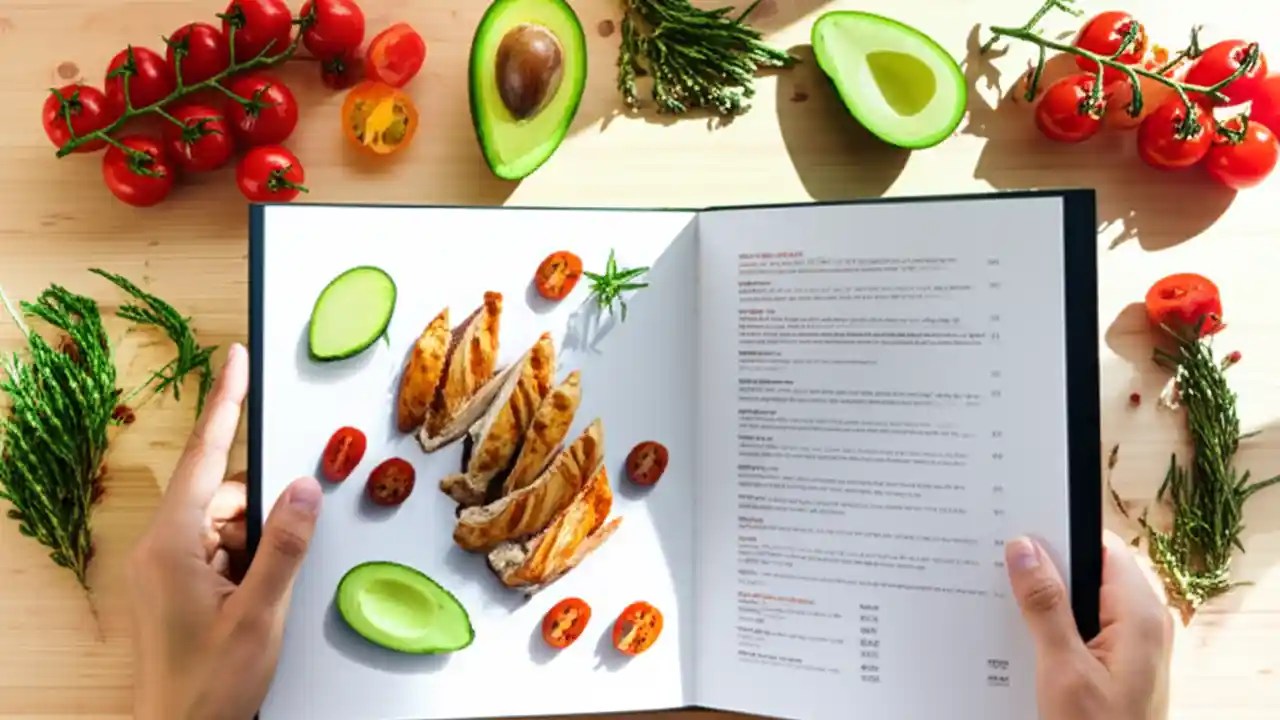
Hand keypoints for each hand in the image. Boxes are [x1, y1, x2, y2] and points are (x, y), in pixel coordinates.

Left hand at [128, 344, 324, 719]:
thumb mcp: (258, 614)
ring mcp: (167, 566)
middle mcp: (162, 547)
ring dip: (256, 551)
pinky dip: (247, 566)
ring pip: (229, 525)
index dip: (225, 404)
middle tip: (273, 573)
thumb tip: (304, 488)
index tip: (236, 361)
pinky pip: (223, 549)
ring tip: (256, 605)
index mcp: (170, 544)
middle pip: (226, 497)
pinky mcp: (177, 583)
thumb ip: (284, 546)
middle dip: (262, 521)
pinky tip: (250, 604)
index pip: (206, 458)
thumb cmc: (207, 684)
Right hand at [1005, 531, 1173, 719]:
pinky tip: (1017, 637)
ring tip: (998, 600)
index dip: (1059, 533)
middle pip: (1087, 571)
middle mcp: (1141, 623)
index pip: (1100, 546)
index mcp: (1139, 614)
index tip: (1015, 527)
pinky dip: (1049, 627)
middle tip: (994, 565)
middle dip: (1042, 568)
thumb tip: (1024, 547)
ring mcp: (1129, 646)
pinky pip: (1080, 628)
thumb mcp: (1062, 669)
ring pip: (1080, 601)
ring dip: (1041, 601)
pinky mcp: (1115, 666)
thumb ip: (1044, 605)